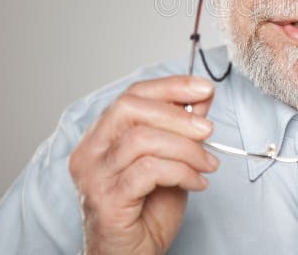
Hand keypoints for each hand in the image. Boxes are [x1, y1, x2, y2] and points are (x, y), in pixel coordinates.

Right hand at [68, 75, 218, 253]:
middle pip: (130, 108)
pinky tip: (197, 182)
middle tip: (208, 130)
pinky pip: (149, 171)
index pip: (132, 95)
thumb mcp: (170, 161)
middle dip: (177, 114)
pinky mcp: (106, 200)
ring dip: (185, 148)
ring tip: (207, 164)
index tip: (204, 88)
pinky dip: (181, 172)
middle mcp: (90, 152)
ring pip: (142, 139)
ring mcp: (94, 176)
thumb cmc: (146, 211)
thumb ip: (180, 130)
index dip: (170, 86)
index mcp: (100, 137)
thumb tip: (202, 97)